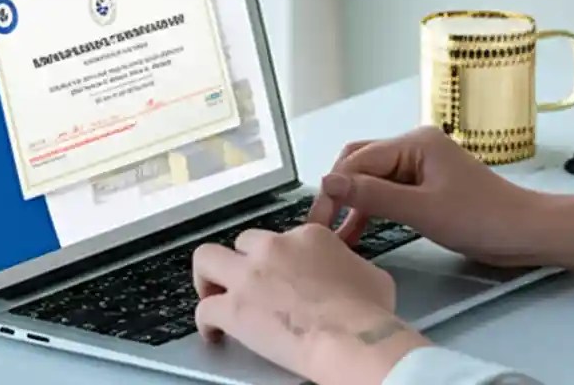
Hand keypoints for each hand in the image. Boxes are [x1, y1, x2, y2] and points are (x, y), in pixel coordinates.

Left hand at [192, 224, 430, 384]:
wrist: (350, 337)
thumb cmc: (367, 311)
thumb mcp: (369, 272)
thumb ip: (349, 264)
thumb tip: (349, 274)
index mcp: (307, 236)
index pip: (284, 237)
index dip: (282, 259)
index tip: (284, 275)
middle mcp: (273, 248)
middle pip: (243, 243)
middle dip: (242, 261)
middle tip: (245, 282)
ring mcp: (249, 277)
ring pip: (206, 259)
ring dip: (208, 278)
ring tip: (213, 295)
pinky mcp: (232, 309)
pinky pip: (203, 309)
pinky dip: (206, 322)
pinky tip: (214, 333)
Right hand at [307, 125, 546, 266]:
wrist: (525, 232)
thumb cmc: (482, 218)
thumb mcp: (421, 210)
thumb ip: (372, 196)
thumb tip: (327, 182)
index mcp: (415, 143)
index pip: (358, 161)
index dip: (333, 190)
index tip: (316, 221)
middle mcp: (415, 147)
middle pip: (361, 163)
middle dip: (339, 192)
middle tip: (321, 226)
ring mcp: (422, 166)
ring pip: (373, 180)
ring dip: (354, 204)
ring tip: (335, 236)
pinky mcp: (427, 187)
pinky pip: (389, 193)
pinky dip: (373, 211)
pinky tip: (358, 234)